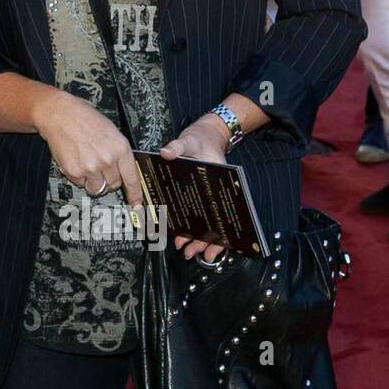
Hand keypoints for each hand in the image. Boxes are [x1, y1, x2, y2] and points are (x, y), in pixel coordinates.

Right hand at [35, 87, 142, 206]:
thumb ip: (119, 153)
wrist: (60, 114)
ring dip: (94, 181)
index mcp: (120, 148)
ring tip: (87, 164)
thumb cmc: (85, 119)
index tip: (136, 204)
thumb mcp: (111, 132)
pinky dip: (80, 177)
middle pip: (114, 185)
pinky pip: (81, 184)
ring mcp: (90, 167)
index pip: (132, 178)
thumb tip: (124, 172)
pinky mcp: (74, 172)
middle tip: (100, 167)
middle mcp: (107, 160)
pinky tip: (76, 160)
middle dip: (109, 180)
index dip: (135, 194)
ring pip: (98, 188)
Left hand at [159, 115, 229, 260]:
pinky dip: (193, 228)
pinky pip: (198, 216)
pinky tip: (185, 238)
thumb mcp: (188, 142)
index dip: (219, 229)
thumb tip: (167, 153)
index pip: (221, 210)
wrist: (204, 137)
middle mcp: (215, 193)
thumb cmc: (200, 141)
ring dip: (199, 239)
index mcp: (220, 182)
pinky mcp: (198, 196)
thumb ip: (177, 147)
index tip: (211, 242)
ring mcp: (207, 196)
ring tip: (187, 250)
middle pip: (215, 222)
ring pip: (207, 223)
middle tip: (191, 251)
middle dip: (205, 240)